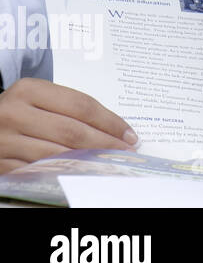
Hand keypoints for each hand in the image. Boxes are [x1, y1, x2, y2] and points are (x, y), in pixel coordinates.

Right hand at [0, 78, 137, 174]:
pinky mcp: (0, 164)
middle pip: (73, 131)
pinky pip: (39, 171)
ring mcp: (4, 141)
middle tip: (126, 151)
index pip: (81, 106)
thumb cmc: (17, 110)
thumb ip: (69, 108)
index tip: (129, 134)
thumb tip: (112, 129)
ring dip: (89, 161)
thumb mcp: (37, 98)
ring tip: (109, 163)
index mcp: (28, 89)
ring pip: (58, 154)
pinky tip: (81, 172)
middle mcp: (14, 113)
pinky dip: (64, 173)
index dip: (110, 122)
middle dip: (105, 143)